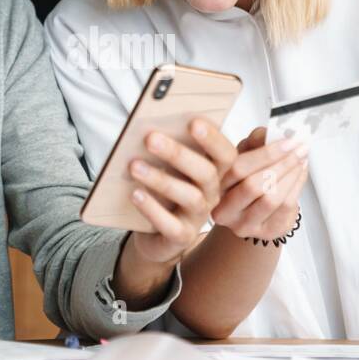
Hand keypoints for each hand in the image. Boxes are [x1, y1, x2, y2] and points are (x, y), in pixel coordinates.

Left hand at [126, 117, 236, 265]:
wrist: (154, 233)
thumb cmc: (163, 191)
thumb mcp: (168, 167)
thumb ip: (167, 149)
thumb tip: (152, 128)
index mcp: (214, 171)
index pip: (224, 154)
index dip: (213, 138)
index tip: (193, 122)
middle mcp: (212, 193)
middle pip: (205, 172)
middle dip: (178, 154)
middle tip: (150, 138)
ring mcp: (198, 216)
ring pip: (189, 197)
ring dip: (160, 179)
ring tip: (133, 166)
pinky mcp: (182, 237)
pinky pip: (171, 224)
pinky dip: (152, 208)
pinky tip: (135, 193)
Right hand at [212, 127, 306, 241]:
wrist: (252, 208)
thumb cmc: (246, 177)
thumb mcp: (245, 154)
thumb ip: (254, 141)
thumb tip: (271, 133)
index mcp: (213, 186)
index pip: (237, 169)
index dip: (265, 154)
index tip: (287, 140)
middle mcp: (224, 211)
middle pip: (253, 186)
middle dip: (282, 164)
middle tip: (300, 148)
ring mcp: (244, 225)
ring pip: (271, 199)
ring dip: (292, 175)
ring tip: (302, 158)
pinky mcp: (267, 232)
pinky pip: (285, 209)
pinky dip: (297, 186)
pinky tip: (301, 172)